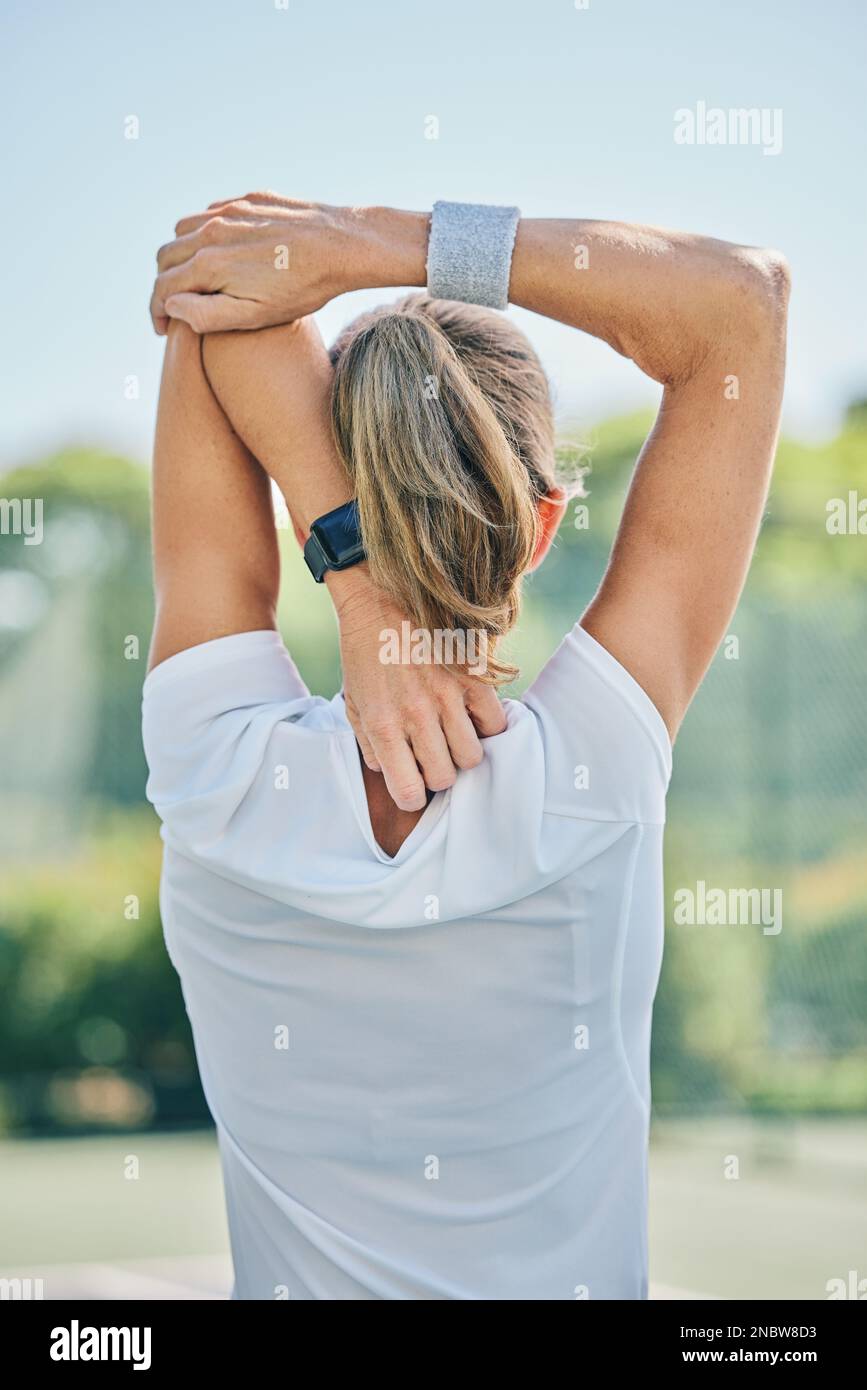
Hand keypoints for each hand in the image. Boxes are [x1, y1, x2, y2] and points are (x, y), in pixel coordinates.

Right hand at [150, 193, 428, 334]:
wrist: (342, 245)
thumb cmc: (302, 288)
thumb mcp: (255, 316)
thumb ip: (207, 315)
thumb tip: (172, 306)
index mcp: (209, 262)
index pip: (162, 287)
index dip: (156, 312)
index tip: (163, 330)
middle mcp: (212, 230)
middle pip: (165, 256)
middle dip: (162, 284)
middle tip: (174, 308)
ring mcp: (230, 210)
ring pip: (183, 230)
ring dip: (179, 256)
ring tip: (192, 280)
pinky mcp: (249, 199)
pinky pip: (210, 213)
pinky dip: (202, 234)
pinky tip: (219, 252)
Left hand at [331, 572, 506, 811]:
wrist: (381, 593)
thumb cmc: (364, 649)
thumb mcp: (353, 700)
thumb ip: (369, 743)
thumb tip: (389, 770)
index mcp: (383, 724)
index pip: (409, 791)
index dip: (412, 796)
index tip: (413, 786)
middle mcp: (416, 715)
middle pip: (446, 778)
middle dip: (438, 774)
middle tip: (432, 755)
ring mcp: (448, 696)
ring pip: (473, 756)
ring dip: (462, 751)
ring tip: (451, 734)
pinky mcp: (472, 676)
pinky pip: (495, 723)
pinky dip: (486, 726)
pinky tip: (471, 715)